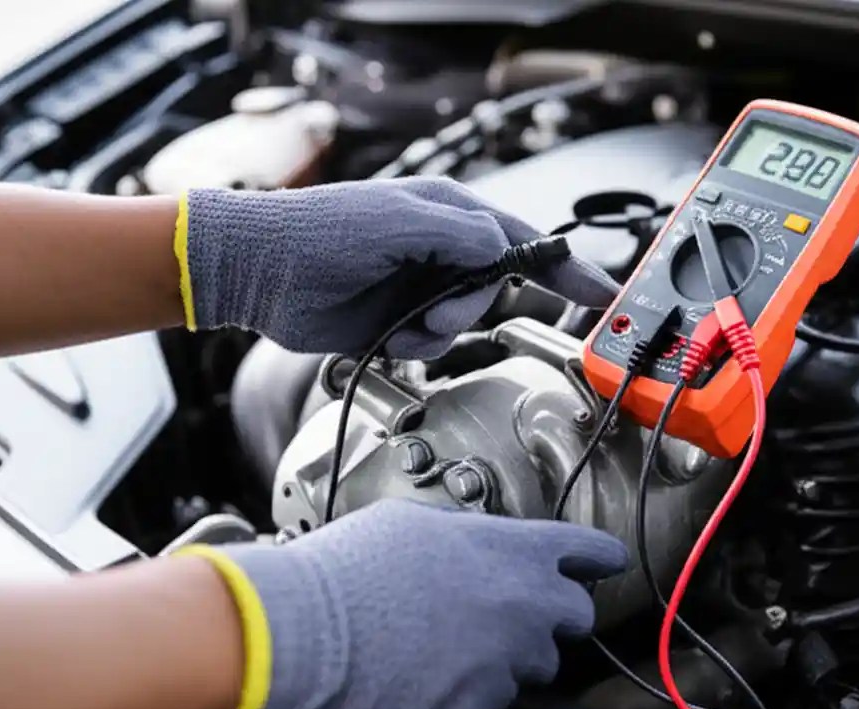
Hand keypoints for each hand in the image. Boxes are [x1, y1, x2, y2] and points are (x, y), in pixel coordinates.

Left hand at [182, 177, 618, 358]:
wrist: (257, 272)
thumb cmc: (319, 232)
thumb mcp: (397, 223)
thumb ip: (462, 236)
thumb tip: (503, 252)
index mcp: (450, 213)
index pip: (524, 240)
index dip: (566, 267)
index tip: (601, 294)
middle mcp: (442, 247)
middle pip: (497, 287)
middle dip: (472, 307)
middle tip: (437, 313)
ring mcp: (421, 285)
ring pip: (468, 321)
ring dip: (440, 331)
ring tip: (405, 324)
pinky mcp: (400, 319)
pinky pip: (434, 344)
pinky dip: (417, 346)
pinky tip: (389, 335)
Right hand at [214, 499, 627, 708]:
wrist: (302, 635)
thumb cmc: (346, 572)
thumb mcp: (411, 525)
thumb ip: (464, 535)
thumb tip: (471, 542)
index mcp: (512, 550)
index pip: (584, 550)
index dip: (598, 556)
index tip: (607, 561)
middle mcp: (523, 607)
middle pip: (574, 615)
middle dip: (552, 614)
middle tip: (516, 611)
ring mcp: (505, 663)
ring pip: (536, 664)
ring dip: (512, 654)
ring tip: (458, 642)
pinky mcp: (480, 708)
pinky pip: (499, 698)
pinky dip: (477, 688)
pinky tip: (437, 671)